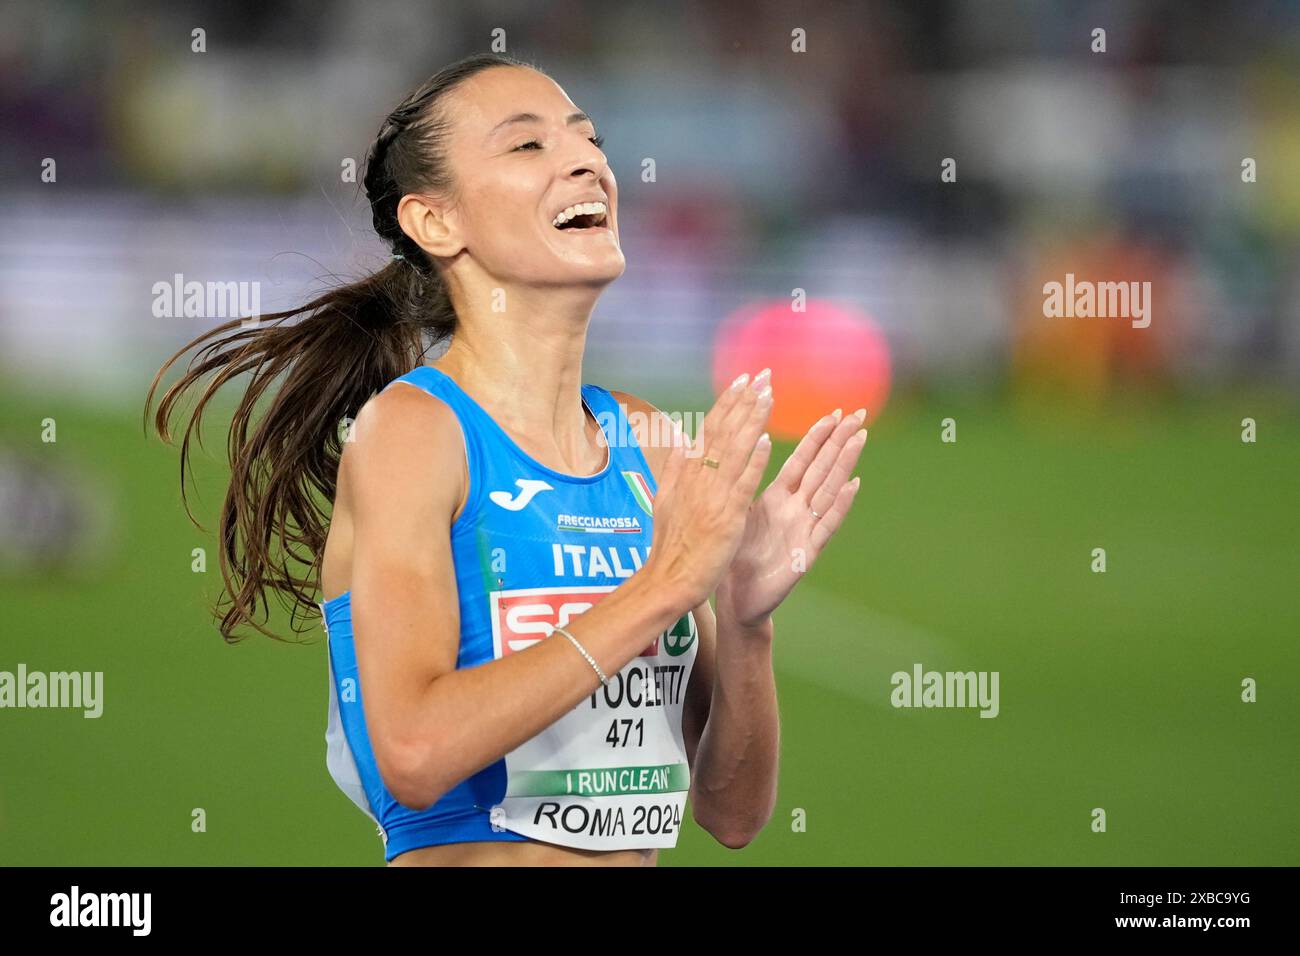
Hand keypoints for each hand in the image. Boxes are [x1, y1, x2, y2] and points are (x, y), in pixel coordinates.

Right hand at [644, 370, 773, 611]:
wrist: (668, 580)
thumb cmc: (669, 546)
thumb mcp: (663, 500)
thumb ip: (674, 469)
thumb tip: (682, 439)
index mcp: (686, 474)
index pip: (710, 429)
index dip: (728, 403)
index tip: (744, 380)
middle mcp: (698, 479)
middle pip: (724, 431)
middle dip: (745, 401)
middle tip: (763, 375)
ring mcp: (712, 496)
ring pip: (735, 450)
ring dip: (752, 421)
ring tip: (768, 395)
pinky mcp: (727, 517)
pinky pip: (742, 484)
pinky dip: (754, 461)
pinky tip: (767, 440)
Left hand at [718, 401, 866, 627]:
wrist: (736, 598)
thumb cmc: (735, 556)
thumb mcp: (736, 511)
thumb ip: (743, 482)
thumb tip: (734, 449)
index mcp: (778, 498)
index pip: (802, 461)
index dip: (817, 437)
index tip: (833, 412)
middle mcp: (797, 510)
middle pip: (822, 469)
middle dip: (839, 441)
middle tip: (858, 414)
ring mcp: (805, 529)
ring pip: (829, 490)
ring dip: (844, 464)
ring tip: (859, 438)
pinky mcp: (807, 552)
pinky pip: (825, 525)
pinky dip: (839, 505)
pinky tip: (852, 485)